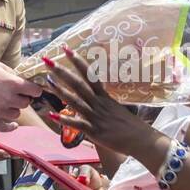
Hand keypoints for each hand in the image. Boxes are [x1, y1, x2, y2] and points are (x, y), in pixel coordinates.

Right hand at [0, 61, 40, 132]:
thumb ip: (14, 75)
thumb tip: (24, 81)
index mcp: (13, 83)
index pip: (35, 91)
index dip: (34, 89)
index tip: (31, 89)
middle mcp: (8, 98)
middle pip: (26, 103)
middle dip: (22, 98)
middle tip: (14, 94)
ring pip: (16, 115)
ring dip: (13, 109)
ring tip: (4, 102)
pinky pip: (6, 127)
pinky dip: (11, 126)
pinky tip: (13, 124)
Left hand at [39, 51, 155, 157]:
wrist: (142, 139)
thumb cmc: (130, 126)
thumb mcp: (116, 109)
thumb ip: (103, 103)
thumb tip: (96, 99)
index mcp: (104, 97)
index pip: (89, 75)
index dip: (78, 62)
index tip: (67, 50)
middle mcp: (99, 103)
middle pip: (78, 84)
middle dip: (62, 71)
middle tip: (48, 60)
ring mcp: (96, 117)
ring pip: (75, 101)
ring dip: (60, 90)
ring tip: (47, 80)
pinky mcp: (95, 131)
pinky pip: (77, 124)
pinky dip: (64, 119)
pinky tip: (51, 114)